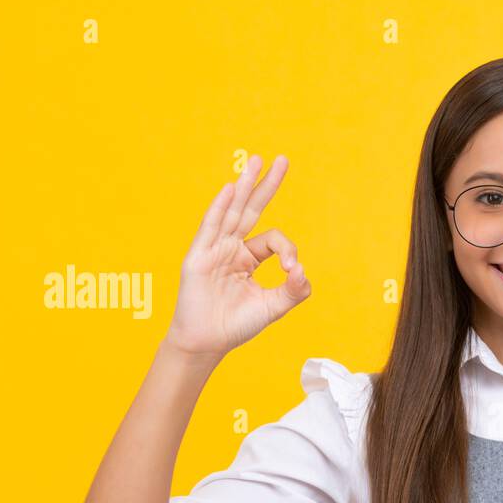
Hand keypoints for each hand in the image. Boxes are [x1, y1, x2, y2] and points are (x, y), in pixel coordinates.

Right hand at [163, 154, 311, 358]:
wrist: (208, 343)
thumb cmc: (236, 325)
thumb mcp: (273, 307)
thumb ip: (293, 290)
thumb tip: (303, 270)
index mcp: (248, 258)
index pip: (273, 240)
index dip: (288, 250)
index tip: (293, 270)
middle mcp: (231, 248)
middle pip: (251, 209)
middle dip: (265, 185)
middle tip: (280, 160)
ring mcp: (214, 249)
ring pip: (232, 212)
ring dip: (243, 186)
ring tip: (255, 161)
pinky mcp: (199, 257)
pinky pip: (211, 227)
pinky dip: (220, 208)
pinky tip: (230, 189)